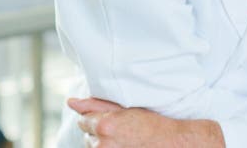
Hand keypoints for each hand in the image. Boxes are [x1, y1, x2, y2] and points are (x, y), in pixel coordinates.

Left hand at [69, 97, 224, 147]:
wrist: (175, 143)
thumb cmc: (153, 124)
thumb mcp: (125, 109)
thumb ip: (96, 104)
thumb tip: (71, 102)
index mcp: (105, 125)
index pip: (84, 120)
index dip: (97, 119)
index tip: (111, 120)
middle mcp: (103, 144)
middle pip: (88, 137)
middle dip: (99, 132)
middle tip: (122, 131)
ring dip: (104, 144)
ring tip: (126, 140)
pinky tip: (125, 146)